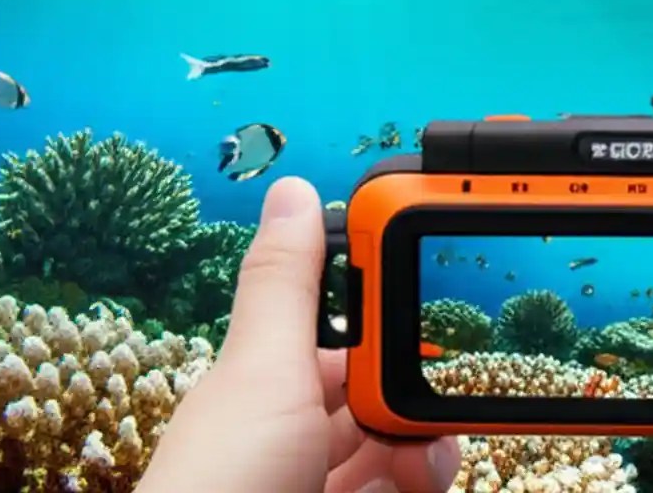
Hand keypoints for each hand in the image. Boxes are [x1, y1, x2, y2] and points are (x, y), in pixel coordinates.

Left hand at [136, 177, 461, 492]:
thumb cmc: (220, 488)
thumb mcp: (263, 371)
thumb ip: (288, 285)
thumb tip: (291, 190)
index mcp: (260, 393)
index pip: (330, 341)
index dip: (379, 322)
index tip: (420, 303)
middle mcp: (287, 445)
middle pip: (373, 404)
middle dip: (413, 397)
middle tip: (431, 402)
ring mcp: (315, 488)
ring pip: (395, 457)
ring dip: (426, 451)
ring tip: (428, 459)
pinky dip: (420, 483)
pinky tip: (423, 480)